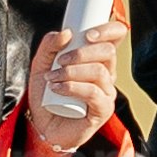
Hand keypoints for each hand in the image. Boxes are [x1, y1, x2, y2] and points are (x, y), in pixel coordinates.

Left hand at [25, 14, 128, 154]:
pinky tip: (58, 89)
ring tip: (52, 78)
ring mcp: (107, 92)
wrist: (42, 126)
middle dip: (82, 52)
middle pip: (108, 52)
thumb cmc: (46, 96)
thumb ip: (49, 46)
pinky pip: (94, 93)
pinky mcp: (103, 110)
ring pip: (99, 72)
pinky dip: (74, 87)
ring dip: (72, 72)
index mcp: (96, 59)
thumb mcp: (41, 65)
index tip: (86, 34)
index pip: (115, 37)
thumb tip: (66, 32)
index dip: (108, 30)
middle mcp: (106, 74)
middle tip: (60, 61)